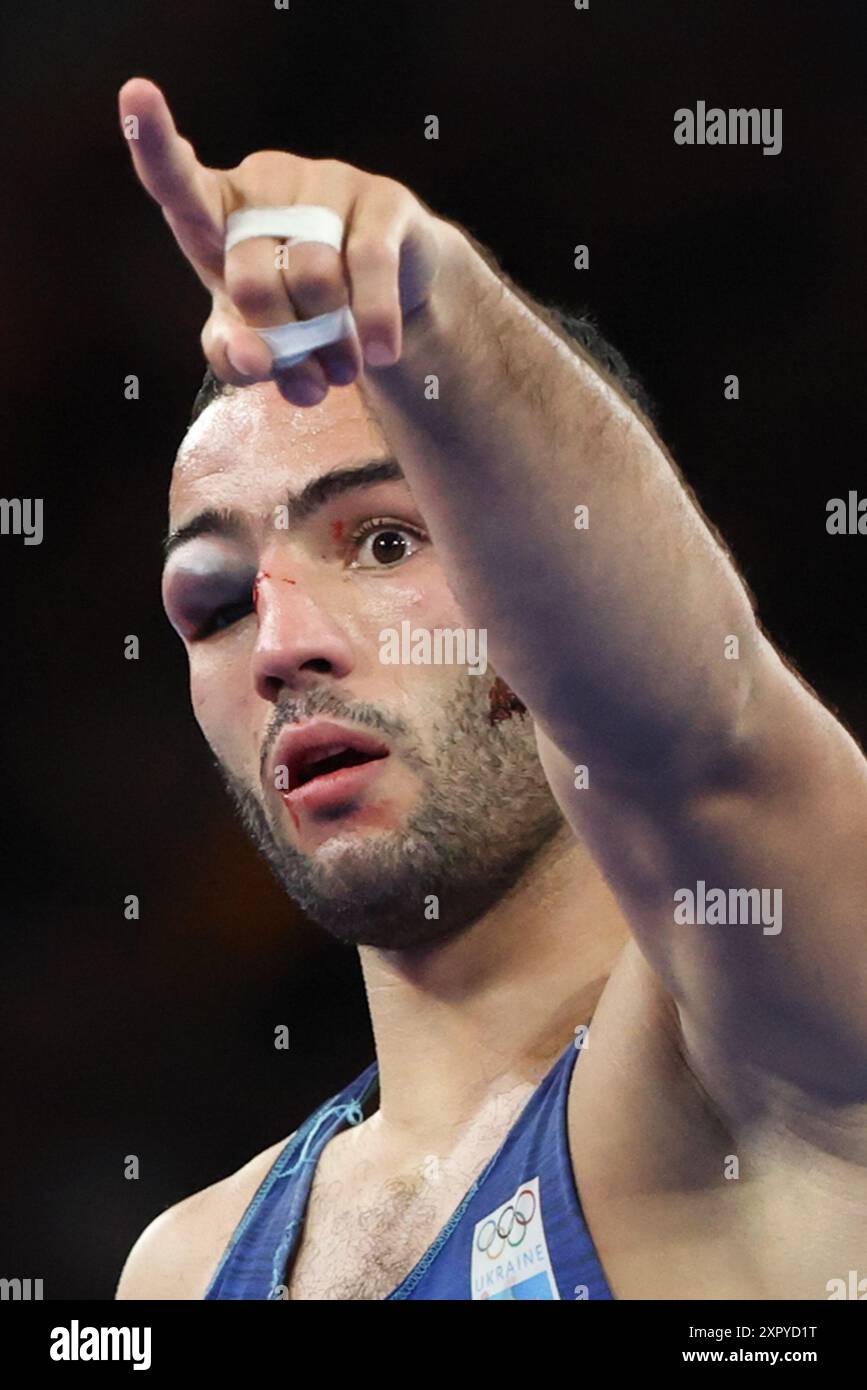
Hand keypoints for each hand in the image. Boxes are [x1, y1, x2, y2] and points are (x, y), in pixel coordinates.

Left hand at [118, 78, 450, 404]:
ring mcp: (325, 182)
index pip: (176, 180)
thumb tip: (254, 358)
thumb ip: (234, 353)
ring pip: (315, 278)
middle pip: (251, 281)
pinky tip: (381, 352)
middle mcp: (263, 185)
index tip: (135, 93)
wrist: (382, 303)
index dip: (154, 142)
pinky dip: (374, 319)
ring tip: (342, 368)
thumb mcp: (253, 340)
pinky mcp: (382, 198)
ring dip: (329, 343)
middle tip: (304, 370)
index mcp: (214, 215)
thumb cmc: (296, 312)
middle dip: (279, 343)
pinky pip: (369, 266)